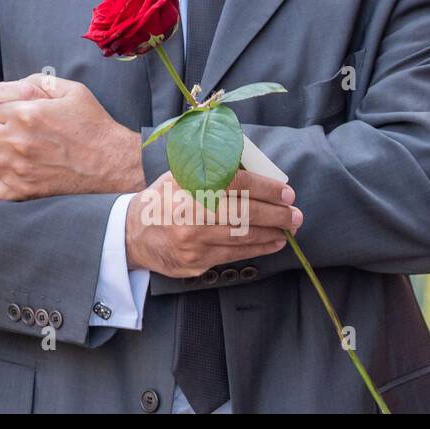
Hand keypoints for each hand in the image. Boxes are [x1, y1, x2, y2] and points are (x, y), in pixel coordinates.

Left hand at [0, 73, 143, 199]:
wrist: (113, 163)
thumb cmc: (92, 124)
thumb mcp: (70, 90)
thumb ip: (32, 82)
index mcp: (25, 113)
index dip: (0, 107)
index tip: (13, 112)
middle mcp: (15, 141)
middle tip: (8, 131)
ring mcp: (16, 169)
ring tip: (10, 152)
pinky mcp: (21, 191)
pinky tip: (12, 174)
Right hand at [125, 169, 303, 276]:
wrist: (133, 234)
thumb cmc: (163, 200)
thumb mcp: (179, 176)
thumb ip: (209, 170)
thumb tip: (253, 166)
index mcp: (188, 186)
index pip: (236, 184)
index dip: (266, 188)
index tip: (286, 192)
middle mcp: (190, 213)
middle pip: (244, 212)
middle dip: (277, 214)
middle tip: (295, 214)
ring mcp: (193, 241)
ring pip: (244, 236)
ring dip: (273, 233)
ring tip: (289, 228)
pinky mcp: (196, 262)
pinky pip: (235, 254)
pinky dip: (259, 248)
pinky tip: (273, 243)